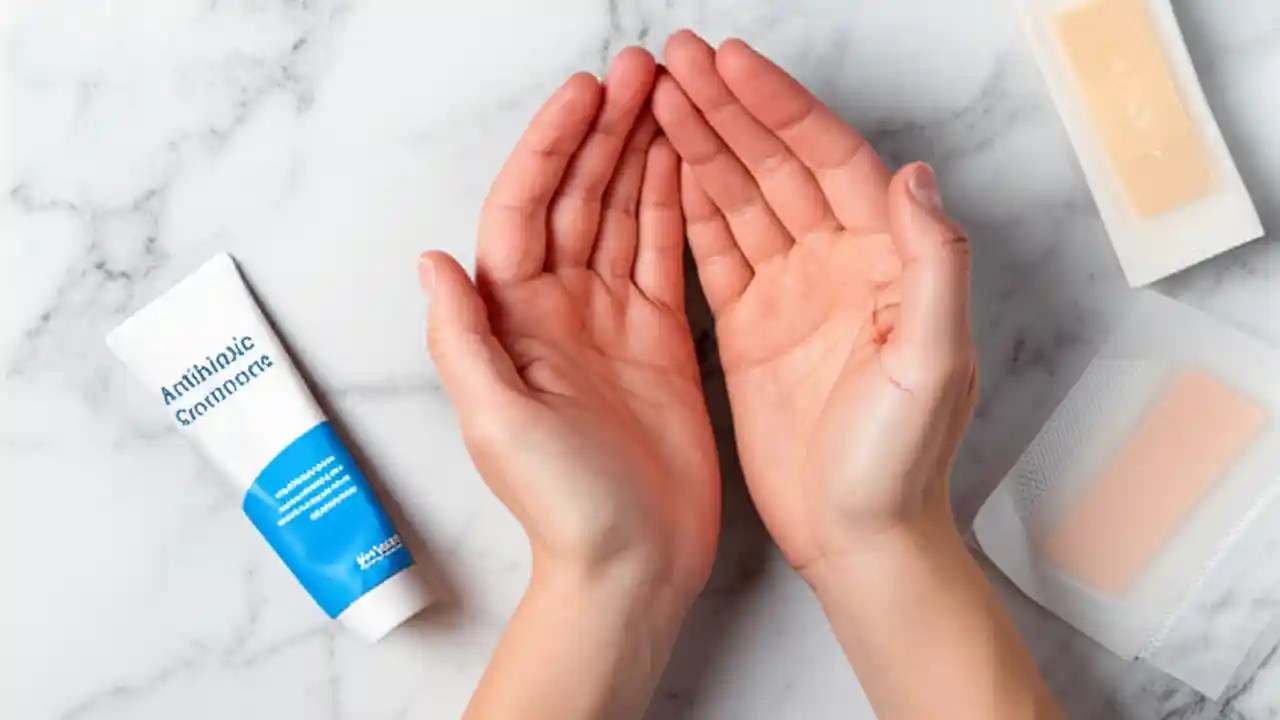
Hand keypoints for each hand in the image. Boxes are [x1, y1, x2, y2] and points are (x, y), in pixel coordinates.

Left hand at [421, 48, 718, 601]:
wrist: (631, 563)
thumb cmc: (562, 505)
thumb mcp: (497, 421)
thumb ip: (464, 338)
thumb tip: (433, 260)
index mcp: (512, 319)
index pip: (526, 208)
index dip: (551, 147)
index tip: (585, 95)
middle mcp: (558, 309)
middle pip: (577, 197)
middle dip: (604, 130)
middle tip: (640, 71)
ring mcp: (611, 319)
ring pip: (624, 214)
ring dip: (641, 153)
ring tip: (668, 94)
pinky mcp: (660, 338)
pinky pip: (664, 254)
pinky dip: (675, 204)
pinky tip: (686, 160)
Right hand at [653, 32, 976, 577]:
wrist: (857, 537)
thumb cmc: (902, 463)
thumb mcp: (933, 363)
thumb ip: (932, 264)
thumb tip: (916, 176)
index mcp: (886, 258)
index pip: (829, 159)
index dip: (781, 107)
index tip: (731, 66)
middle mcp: (838, 263)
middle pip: (778, 164)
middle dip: (729, 109)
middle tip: (677, 62)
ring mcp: (791, 292)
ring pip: (741, 198)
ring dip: (702, 146)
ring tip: (658, 98)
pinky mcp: (752, 327)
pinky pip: (716, 251)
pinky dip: (689, 208)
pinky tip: (662, 169)